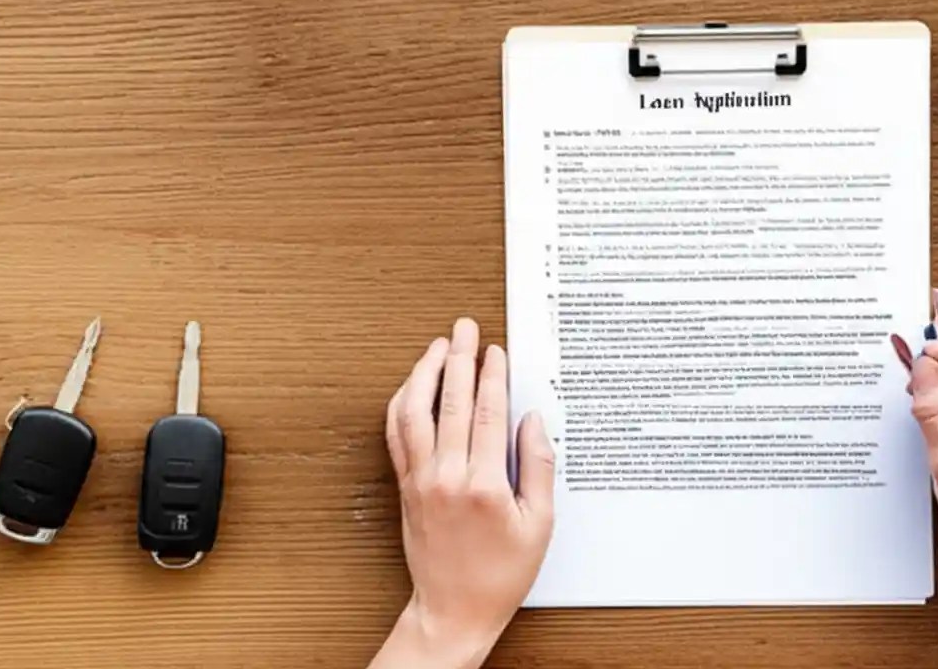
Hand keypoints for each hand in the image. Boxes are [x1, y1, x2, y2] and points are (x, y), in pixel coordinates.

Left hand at [370, 318, 554, 668]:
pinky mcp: (405, 487)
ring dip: (425, 373)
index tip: (496, 350)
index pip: (487, 412)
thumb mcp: (540, 524)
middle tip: (465, 328)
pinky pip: (397, 435)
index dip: (492, 375)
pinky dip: (402, 404)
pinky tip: (411, 386)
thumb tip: (532, 420)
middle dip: (459, 358)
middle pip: (451, 401)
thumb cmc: (501, 573)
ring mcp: (420, 480)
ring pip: (415, 412)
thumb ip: (537, 466)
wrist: (454, 609)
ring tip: (437, 347)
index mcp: (484, 485)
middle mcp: (446, 477)